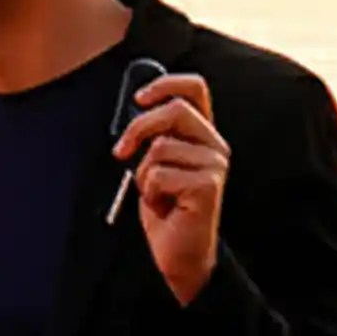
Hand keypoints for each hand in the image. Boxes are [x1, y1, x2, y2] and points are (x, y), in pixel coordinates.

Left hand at [112, 74, 228, 305]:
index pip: (195, 88)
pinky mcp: (208, 185)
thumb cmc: (164, 207)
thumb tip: (132, 110)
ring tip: (155, 193)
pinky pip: (158, 175)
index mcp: (201, 134)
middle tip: (121, 152)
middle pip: (174, 110)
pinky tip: (163, 206)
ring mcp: (214, 164)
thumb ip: (150, 135)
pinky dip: (149, 192)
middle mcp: (214, 145)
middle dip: (138, 128)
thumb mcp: (151, 163)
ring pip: (159, 147)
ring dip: (144, 174)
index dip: (166, 84)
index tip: (138, 97)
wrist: (178, 252)